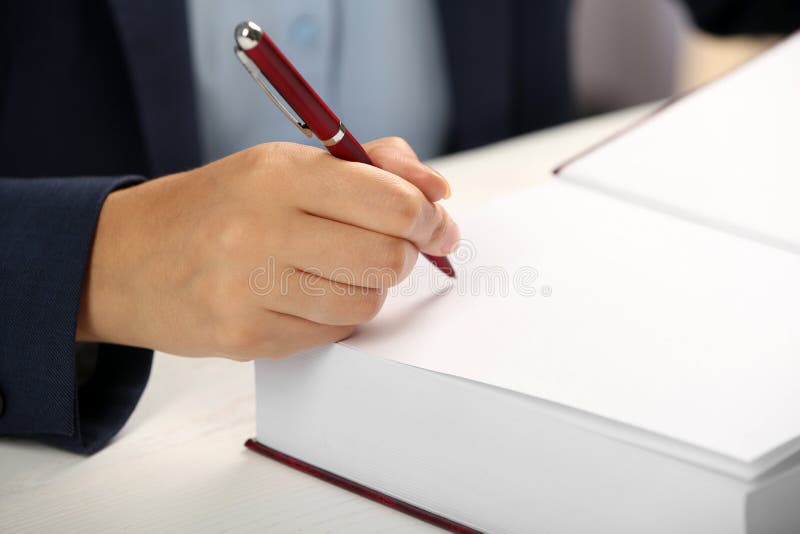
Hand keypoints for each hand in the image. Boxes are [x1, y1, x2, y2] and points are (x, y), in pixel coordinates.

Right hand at [76, 137, 458, 359]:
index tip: (434, 224)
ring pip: (366, 304)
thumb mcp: (285, 162)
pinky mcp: (247, 339)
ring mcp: (251, 291)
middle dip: (404, 255)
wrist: (126, 257)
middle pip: (388, 259)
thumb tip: (437, 193)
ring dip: (368, 288)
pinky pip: (331, 334)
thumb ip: (371, 164)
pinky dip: (334, 316)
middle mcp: (263, 230)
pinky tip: (304, 296)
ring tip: (336, 269)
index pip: (391, 203)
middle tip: (389, 246)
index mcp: (279, 174)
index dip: (428, 218)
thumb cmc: (219, 205)